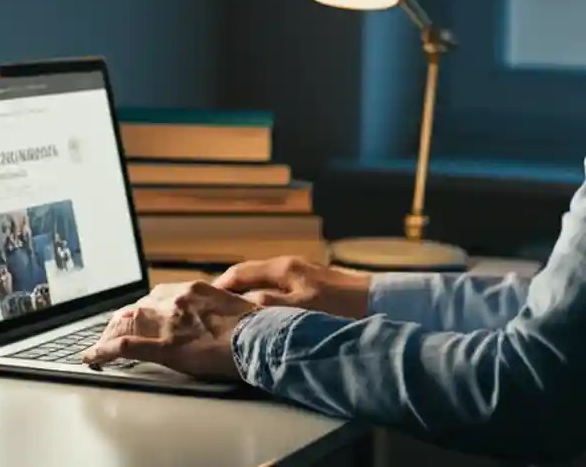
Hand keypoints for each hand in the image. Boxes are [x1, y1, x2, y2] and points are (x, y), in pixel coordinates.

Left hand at [80, 281, 259, 379]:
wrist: (262, 339)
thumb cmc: (256, 327)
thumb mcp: (234, 306)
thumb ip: (214, 307)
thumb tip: (213, 315)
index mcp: (192, 290)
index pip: (155, 297)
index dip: (141, 310)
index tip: (137, 318)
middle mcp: (176, 300)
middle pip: (136, 308)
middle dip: (120, 322)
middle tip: (112, 334)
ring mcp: (169, 323)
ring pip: (126, 323)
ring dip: (109, 336)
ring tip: (99, 348)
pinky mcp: (166, 347)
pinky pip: (125, 347)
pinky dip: (103, 352)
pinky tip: (92, 358)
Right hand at [211, 256, 372, 318]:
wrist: (383, 303)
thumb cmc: (342, 308)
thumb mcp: (300, 310)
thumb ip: (267, 308)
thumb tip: (239, 308)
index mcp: (282, 269)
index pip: (238, 273)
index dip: (218, 288)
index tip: (202, 302)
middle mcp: (290, 266)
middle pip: (250, 276)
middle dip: (230, 292)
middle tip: (215, 312)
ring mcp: (305, 274)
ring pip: (265, 284)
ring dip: (250, 298)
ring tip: (238, 318)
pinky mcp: (317, 285)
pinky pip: (281, 291)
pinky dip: (268, 301)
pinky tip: (270, 318)